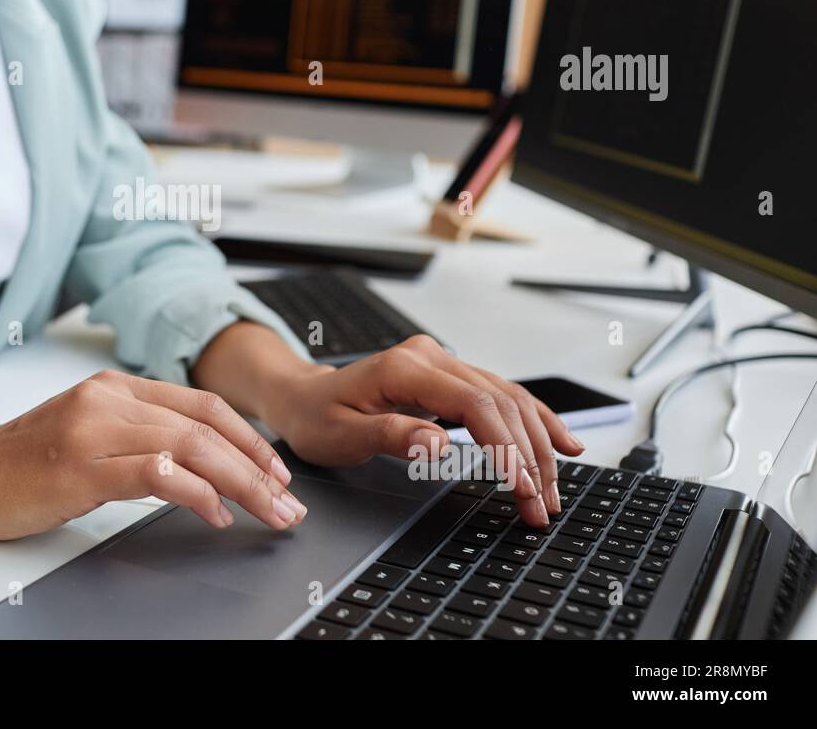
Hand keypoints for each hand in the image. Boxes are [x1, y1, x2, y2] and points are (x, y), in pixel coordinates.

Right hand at [0, 370, 307, 539]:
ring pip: (191, 447)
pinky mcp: (80, 466)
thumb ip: (137, 435)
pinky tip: (216, 514)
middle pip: (206, 427)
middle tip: (289, 503)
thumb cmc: (21, 464)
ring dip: (242, 483)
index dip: (249, 437)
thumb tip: (199, 467)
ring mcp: (94, 430)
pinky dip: (196, 494)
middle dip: (258, 467)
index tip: (278, 470)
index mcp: (115, 387)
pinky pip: (156, 474)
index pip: (202, 404)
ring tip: (270, 512)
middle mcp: (109, 400)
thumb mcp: (87, 434)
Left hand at [266, 335, 585, 528]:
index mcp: (405, 369)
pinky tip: (563, 443)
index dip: (505, 446)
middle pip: (501, 402)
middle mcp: (431, 358)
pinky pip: (502, 396)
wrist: (303, 396)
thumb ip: (391, 436)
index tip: (522, 486)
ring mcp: (443, 364)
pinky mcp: (450, 376)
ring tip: (554, 489)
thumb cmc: (316, 417)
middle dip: (529, 456)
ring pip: (510, 399)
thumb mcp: (341, 435)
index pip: (474, 403)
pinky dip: (535, 421)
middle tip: (543, 505)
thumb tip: (437, 444)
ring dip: (538, 444)